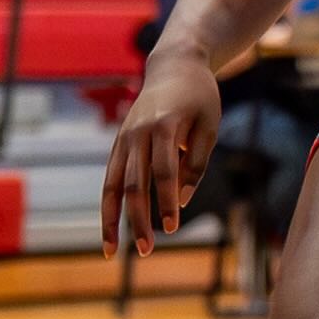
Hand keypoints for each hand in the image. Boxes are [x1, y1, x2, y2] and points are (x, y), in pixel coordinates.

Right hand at [103, 53, 219, 258]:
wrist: (174, 66)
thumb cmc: (200, 97)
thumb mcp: (210, 125)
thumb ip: (197, 163)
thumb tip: (182, 201)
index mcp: (164, 126)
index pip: (162, 172)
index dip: (166, 201)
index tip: (173, 228)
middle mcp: (137, 134)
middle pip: (133, 184)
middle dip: (138, 219)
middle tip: (147, 250)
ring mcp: (123, 139)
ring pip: (111, 186)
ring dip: (112, 220)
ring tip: (113, 251)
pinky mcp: (118, 145)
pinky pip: (109, 180)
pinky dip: (108, 206)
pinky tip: (111, 230)